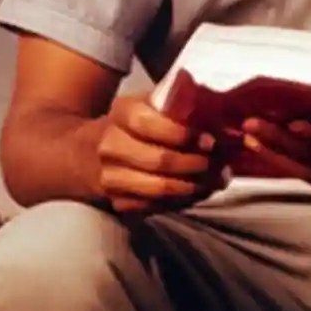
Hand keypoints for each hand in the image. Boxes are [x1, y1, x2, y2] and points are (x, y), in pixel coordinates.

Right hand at [92, 94, 225, 213]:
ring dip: (194, 187)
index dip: (184, 135)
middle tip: (221, 164)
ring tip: (217, 180)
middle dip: (196, 164)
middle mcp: (110, 145)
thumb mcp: (148, 104)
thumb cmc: (132, 124)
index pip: (151, 125)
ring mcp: (110, 177)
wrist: (85, 153)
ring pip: (159, 189)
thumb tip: (225, 123)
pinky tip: (199, 192)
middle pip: (159, 161)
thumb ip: (181, 108)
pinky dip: (183, 201)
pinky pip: (155, 206)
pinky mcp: (118, 202)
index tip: (211, 141)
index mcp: (121, 113)